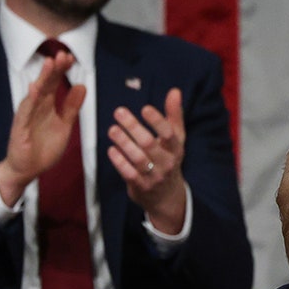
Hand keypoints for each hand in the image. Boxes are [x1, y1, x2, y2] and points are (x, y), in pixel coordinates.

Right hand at [0, 51, 85, 205]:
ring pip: (35, 93)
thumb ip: (72, 107)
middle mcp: (36, 106)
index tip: (70, 57)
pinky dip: (30, 100)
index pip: (55, 83)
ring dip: (42, 78)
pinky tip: (34, 88)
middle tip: (63, 54)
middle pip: (46, 84)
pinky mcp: (20, 127)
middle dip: (54, 69)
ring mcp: (27, 115)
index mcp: (47, 105)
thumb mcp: (64, 125)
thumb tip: (82, 86)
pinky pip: (25, 111)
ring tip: (50, 64)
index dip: (62, 70)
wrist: (28, 169)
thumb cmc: (44, 146)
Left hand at [108, 87, 187, 233]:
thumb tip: (174, 91)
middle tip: (118, 112)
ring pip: (137, 158)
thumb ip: (174, 115)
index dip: (157, 121)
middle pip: (149, 143)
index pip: (169, 134)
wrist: (167, 197)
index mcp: (176, 149)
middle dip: (133, 127)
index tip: (144, 108)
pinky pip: (128, 173)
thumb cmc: (169, 160)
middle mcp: (166, 163)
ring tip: (112, 129)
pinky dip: (119, 161)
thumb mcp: (176, 140)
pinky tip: (111, 149)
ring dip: (123, 142)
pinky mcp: (141, 187)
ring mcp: (154, 176)